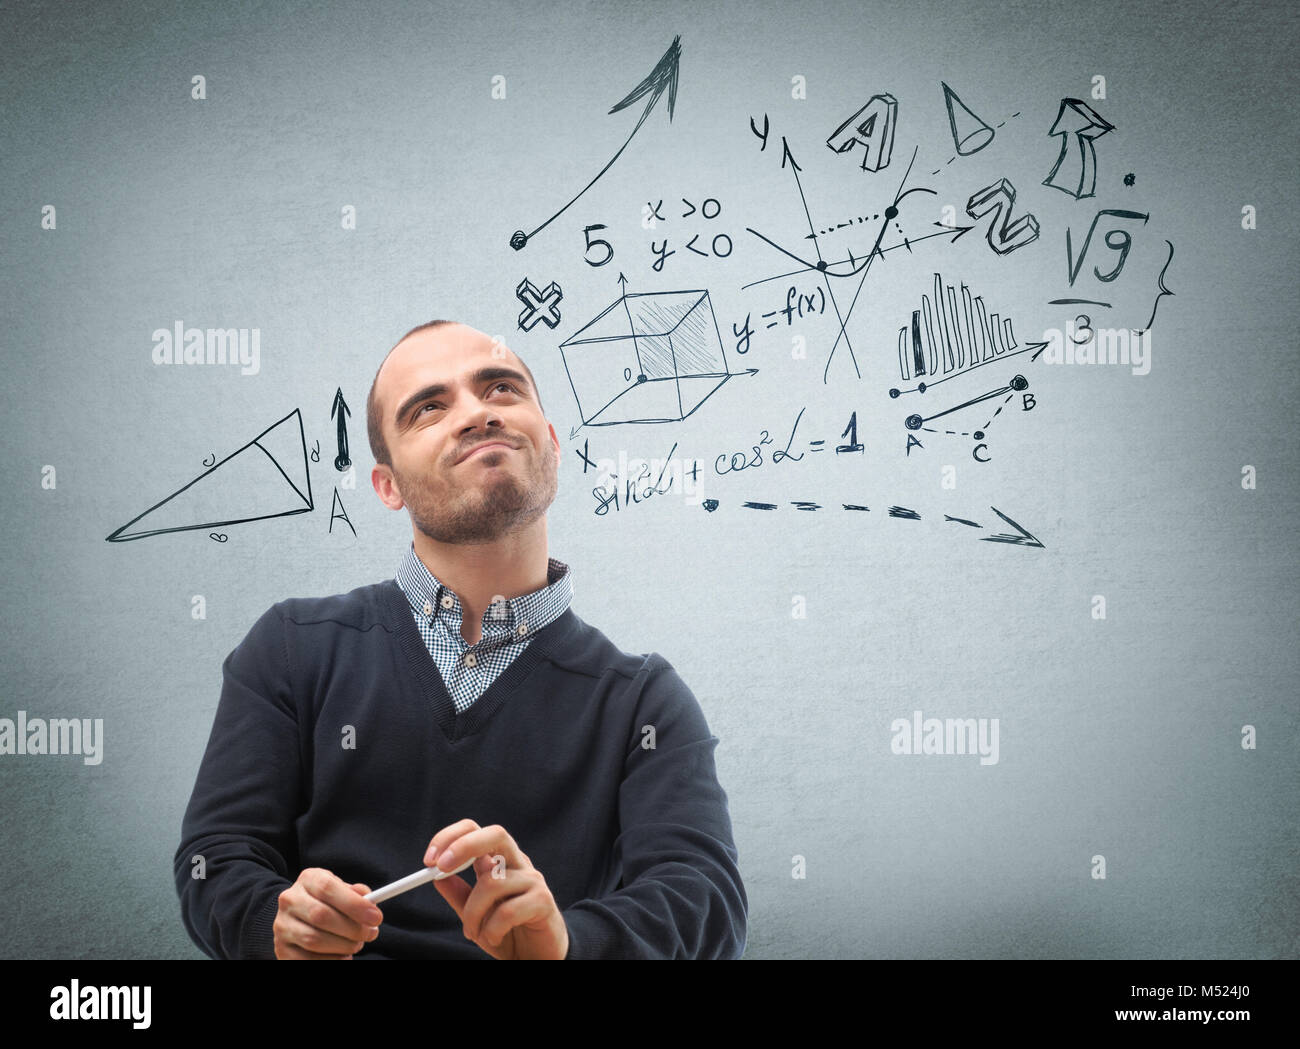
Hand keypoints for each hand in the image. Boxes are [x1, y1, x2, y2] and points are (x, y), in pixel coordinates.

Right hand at [273, 867, 382, 958]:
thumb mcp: (342, 890)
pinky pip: (307, 960)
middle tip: (370, 934)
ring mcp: (282, 925)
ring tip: (356, 944)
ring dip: (343, 946)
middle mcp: (290, 900)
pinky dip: (331, 960)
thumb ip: (357, 894)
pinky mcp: (282, 949)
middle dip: (352, 928)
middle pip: (321, 915)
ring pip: (314, 940)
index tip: (376, 918)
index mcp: (308, 879)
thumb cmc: (329, 902)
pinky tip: (342, 956)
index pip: (328, 888)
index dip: (354, 904)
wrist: (299, 916)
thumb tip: (370, 903)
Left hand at [425, 819, 568, 959]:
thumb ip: (459, 894)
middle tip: (440, 867)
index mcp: (498, 861)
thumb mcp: (475, 913)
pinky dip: (492, 929)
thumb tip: (437, 878)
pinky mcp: (543, 901)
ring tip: (472, 933)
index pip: (475, 830)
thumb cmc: (508, 930)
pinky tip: (493, 938)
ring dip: (472, 913)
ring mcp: (532, 880)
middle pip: (495, 834)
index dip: (450, 838)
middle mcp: (517, 863)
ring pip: (492, 883)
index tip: (429, 861)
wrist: (537, 955)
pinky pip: (508, 911)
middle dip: (464, 845)